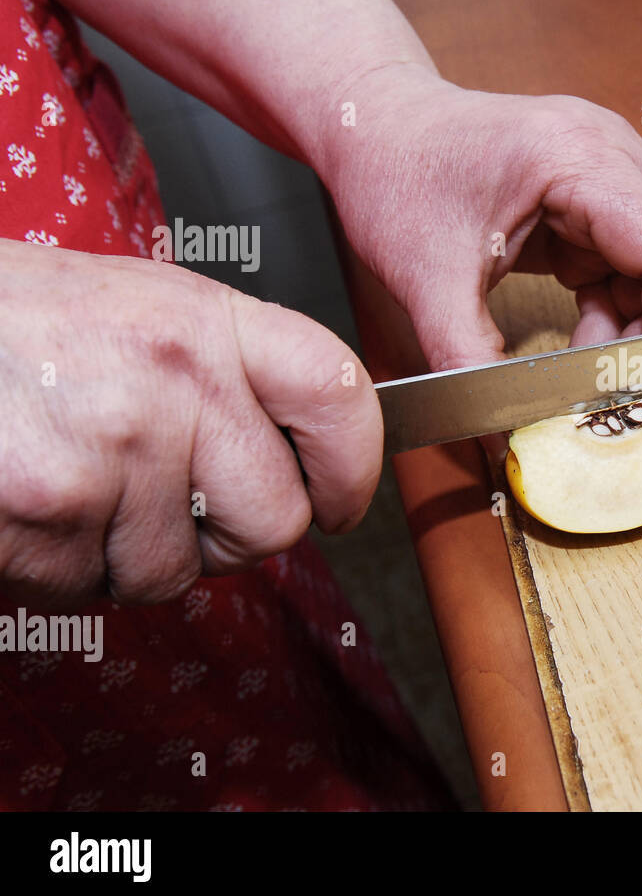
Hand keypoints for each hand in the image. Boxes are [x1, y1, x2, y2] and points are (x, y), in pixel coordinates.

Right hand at [0, 241, 380, 607]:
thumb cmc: (14, 326)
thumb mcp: (140, 308)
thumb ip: (231, 371)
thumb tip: (311, 452)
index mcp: (204, 321)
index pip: (340, 395)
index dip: (353, 465)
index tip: (339, 496)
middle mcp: (169, 382)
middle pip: (276, 520)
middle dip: (231, 534)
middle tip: (172, 499)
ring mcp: (107, 455)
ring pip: (177, 571)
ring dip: (131, 551)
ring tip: (75, 480)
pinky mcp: (44, 518)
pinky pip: (92, 587)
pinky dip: (63, 567)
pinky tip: (32, 502)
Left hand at [322, 69, 641, 370]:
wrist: (372, 122)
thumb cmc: (395, 176)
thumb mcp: (426, 278)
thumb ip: (467, 358)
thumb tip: (501, 433)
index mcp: (576, 158)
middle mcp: (613, 154)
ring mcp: (612, 170)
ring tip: (602, 374)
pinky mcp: (598, 195)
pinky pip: (638, 261)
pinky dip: (625, 310)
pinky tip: (588, 344)